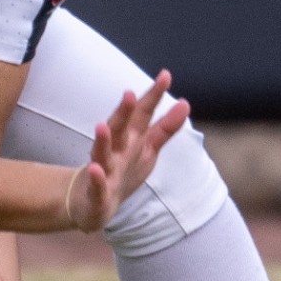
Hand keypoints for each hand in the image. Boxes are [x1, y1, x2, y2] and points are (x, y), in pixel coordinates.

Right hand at [64, 72, 189, 233]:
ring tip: (101, 125)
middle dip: (124, 112)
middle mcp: (116, 150)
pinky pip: (97, 185)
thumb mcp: (147, 149)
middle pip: (120, 128)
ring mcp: (104, 170)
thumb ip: (165, 127)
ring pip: (102, 153)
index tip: (166, 75)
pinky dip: (96, 178)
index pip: (143, 114)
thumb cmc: (122, 170)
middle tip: (129, 94)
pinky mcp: (97, 192)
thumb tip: (185, 103)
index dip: (153, 96)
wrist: (94, 204)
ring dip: (102, 140)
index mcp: (131, 139)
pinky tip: (95, 170)